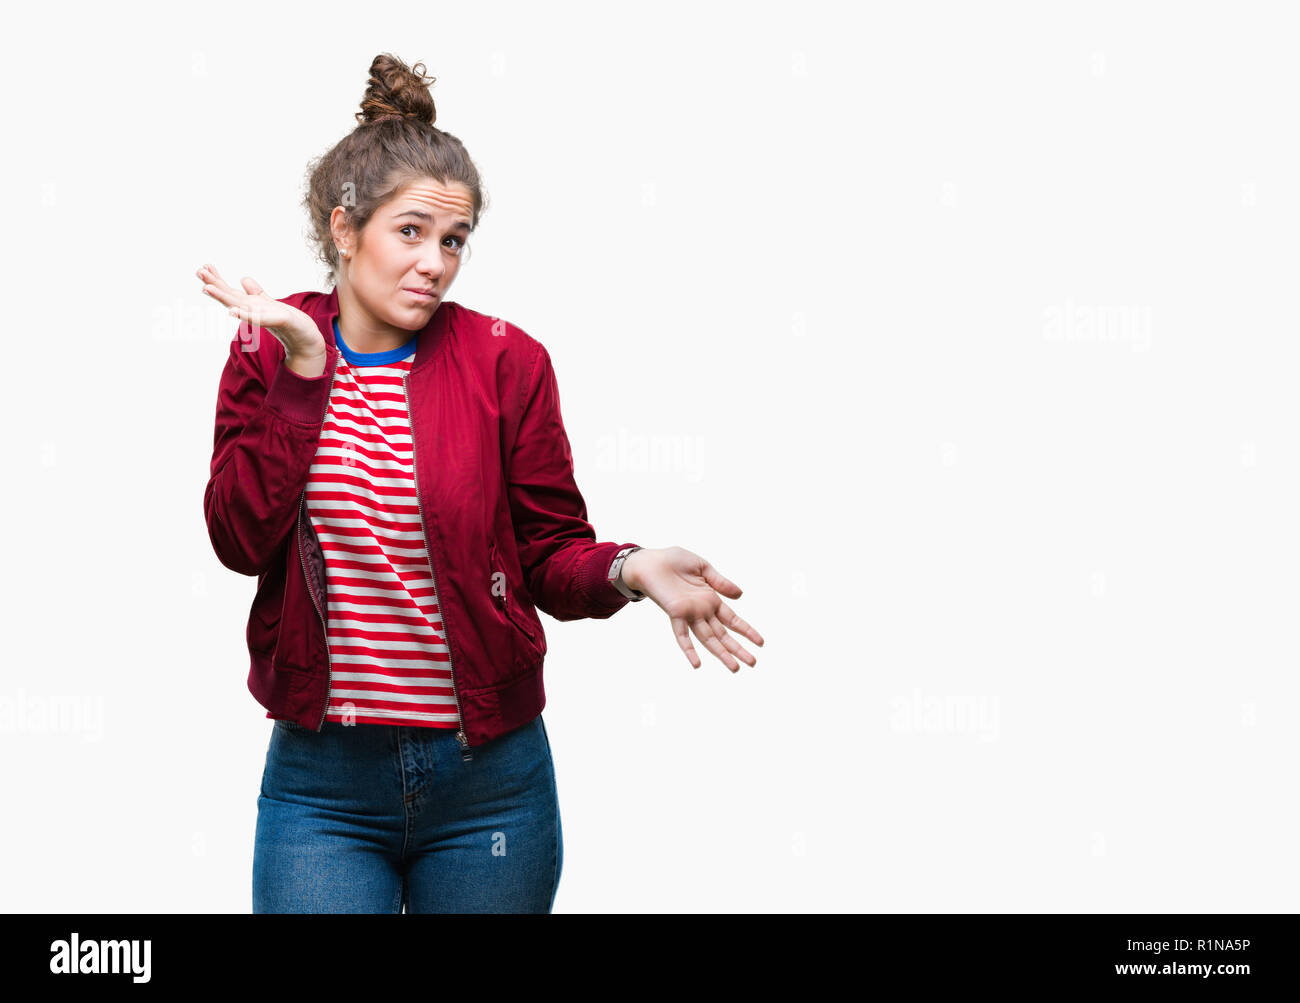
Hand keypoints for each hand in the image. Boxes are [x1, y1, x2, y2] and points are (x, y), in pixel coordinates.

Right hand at [196, 263, 324, 358]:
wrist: (304, 338)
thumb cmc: (286, 322)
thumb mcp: (269, 303)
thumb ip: (255, 292)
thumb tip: (242, 279)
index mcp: (251, 305)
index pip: (230, 291)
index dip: (218, 279)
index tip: (203, 266)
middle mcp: (253, 311)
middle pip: (230, 296)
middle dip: (214, 285)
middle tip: (198, 271)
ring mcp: (263, 317)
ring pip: (239, 306)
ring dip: (223, 298)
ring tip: (207, 288)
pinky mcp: (278, 322)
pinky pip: (259, 319)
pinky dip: (246, 316)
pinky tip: (233, 312)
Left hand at [621, 546, 763, 671]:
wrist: (650, 560)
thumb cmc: (674, 561)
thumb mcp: (703, 567)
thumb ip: (720, 582)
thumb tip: (740, 595)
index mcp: (710, 599)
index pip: (732, 619)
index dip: (746, 630)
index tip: (760, 642)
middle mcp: (701, 610)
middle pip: (723, 634)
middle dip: (737, 648)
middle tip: (752, 662)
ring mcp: (689, 614)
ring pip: (708, 638)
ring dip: (721, 653)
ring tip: (735, 668)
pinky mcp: (675, 613)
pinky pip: (682, 635)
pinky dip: (689, 649)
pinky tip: (697, 664)